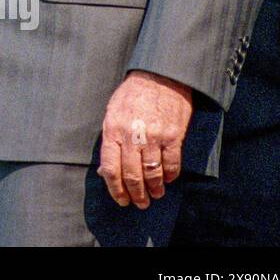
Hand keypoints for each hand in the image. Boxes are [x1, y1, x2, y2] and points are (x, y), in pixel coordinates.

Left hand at [97, 69, 192, 207]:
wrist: (159, 76)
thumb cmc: (132, 96)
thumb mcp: (112, 113)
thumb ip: (110, 141)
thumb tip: (106, 171)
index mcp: (112, 130)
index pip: (111, 167)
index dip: (115, 188)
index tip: (121, 200)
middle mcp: (131, 135)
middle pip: (132, 175)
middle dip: (136, 194)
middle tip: (140, 203)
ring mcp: (153, 136)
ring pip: (152, 173)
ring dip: (154, 189)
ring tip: (155, 195)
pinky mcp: (173, 136)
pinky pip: (172, 164)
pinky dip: (170, 176)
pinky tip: (168, 180)